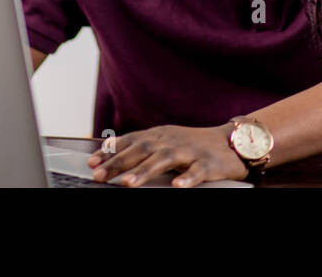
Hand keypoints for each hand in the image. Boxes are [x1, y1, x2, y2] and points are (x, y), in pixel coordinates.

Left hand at [87, 124, 247, 187]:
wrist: (231, 142)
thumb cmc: (193, 144)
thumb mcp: (165, 140)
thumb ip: (141, 146)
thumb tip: (108, 151)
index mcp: (159, 135)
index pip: (130, 141)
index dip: (110, 152)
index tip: (91, 163)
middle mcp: (171, 140)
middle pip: (142, 150)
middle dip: (119, 163)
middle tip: (100, 176)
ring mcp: (189, 151)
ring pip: (164, 160)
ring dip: (145, 171)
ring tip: (128, 183)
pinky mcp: (207, 164)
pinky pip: (196, 172)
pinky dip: (186, 178)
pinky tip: (177, 186)